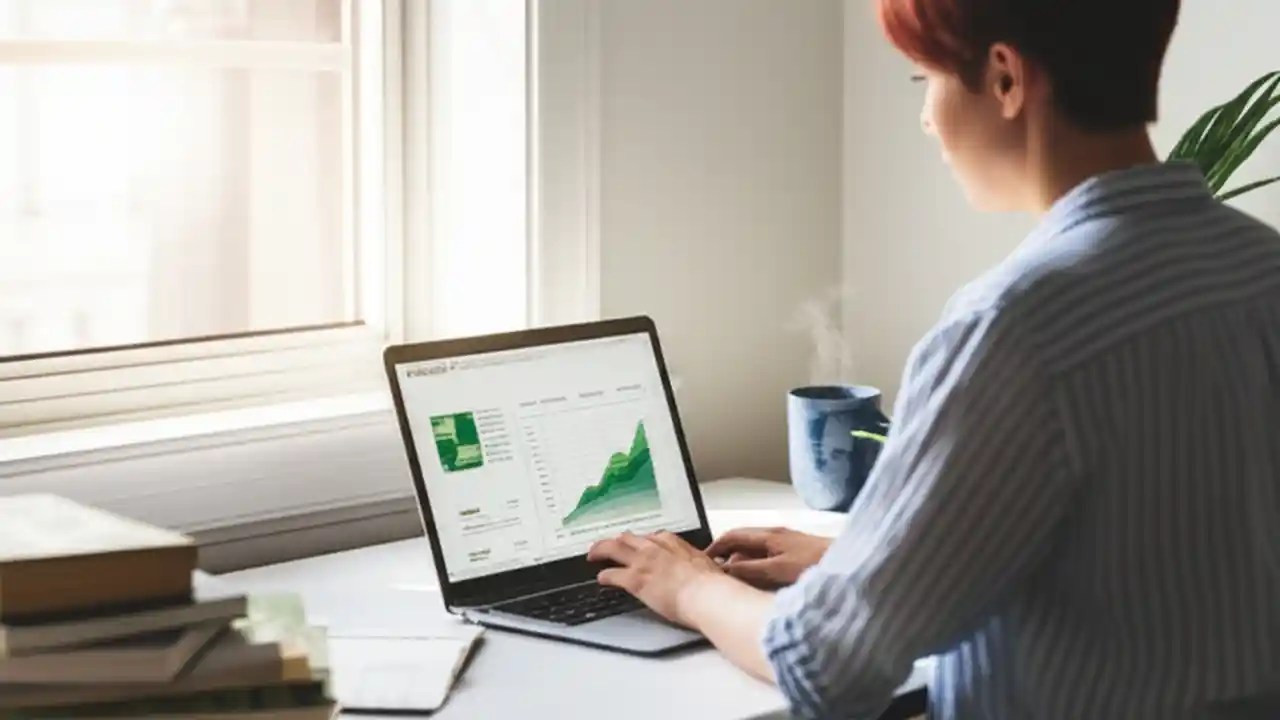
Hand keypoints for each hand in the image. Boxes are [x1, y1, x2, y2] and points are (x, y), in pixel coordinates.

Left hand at [587, 531, 725, 627]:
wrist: (706, 595)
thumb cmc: (711, 584)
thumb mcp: (706, 566)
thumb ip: (697, 565)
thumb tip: (706, 570)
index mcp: (673, 543)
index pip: (651, 537)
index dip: (641, 541)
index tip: (638, 544)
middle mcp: (655, 548)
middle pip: (628, 538)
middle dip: (617, 540)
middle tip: (610, 545)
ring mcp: (643, 562)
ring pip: (614, 549)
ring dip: (601, 550)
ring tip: (593, 554)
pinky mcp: (635, 580)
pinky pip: (612, 574)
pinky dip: (604, 575)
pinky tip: (601, 579)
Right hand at [704, 527, 831, 588]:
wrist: (854, 565)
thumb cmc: (817, 564)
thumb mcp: (777, 570)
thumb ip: (750, 569)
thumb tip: (724, 568)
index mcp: (769, 535)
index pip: (732, 536)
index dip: (714, 548)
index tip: (701, 563)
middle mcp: (776, 536)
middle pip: (743, 543)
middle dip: (726, 557)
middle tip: (715, 576)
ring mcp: (788, 545)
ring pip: (757, 553)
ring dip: (743, 565)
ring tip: (735, 584)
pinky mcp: (798, 556)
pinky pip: (770, 560)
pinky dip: (758, 570)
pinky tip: (760, 585)